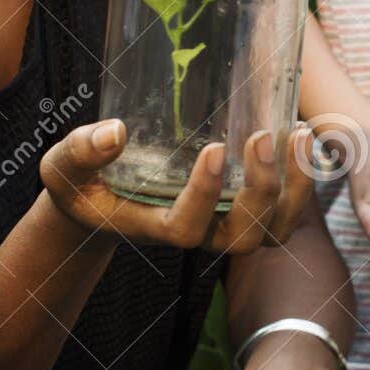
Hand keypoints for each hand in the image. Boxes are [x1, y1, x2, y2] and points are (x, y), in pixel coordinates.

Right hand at [40, 121, 312, 255]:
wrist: (104, 199)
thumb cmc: (83, 183)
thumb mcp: (65, 167)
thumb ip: (81, 151)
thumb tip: (113, 132)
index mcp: (156, 227)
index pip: (186, 228)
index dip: (204, 196)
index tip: (214, 149)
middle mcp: (200, 232)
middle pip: (245, 237)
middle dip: (262, 192)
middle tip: (263, 138)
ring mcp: (227, 224)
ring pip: (276, 229)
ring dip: (295, 189)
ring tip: (301, 136)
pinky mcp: (244, 208)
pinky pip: (286, 209)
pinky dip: (301, 179)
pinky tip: (304, 134)